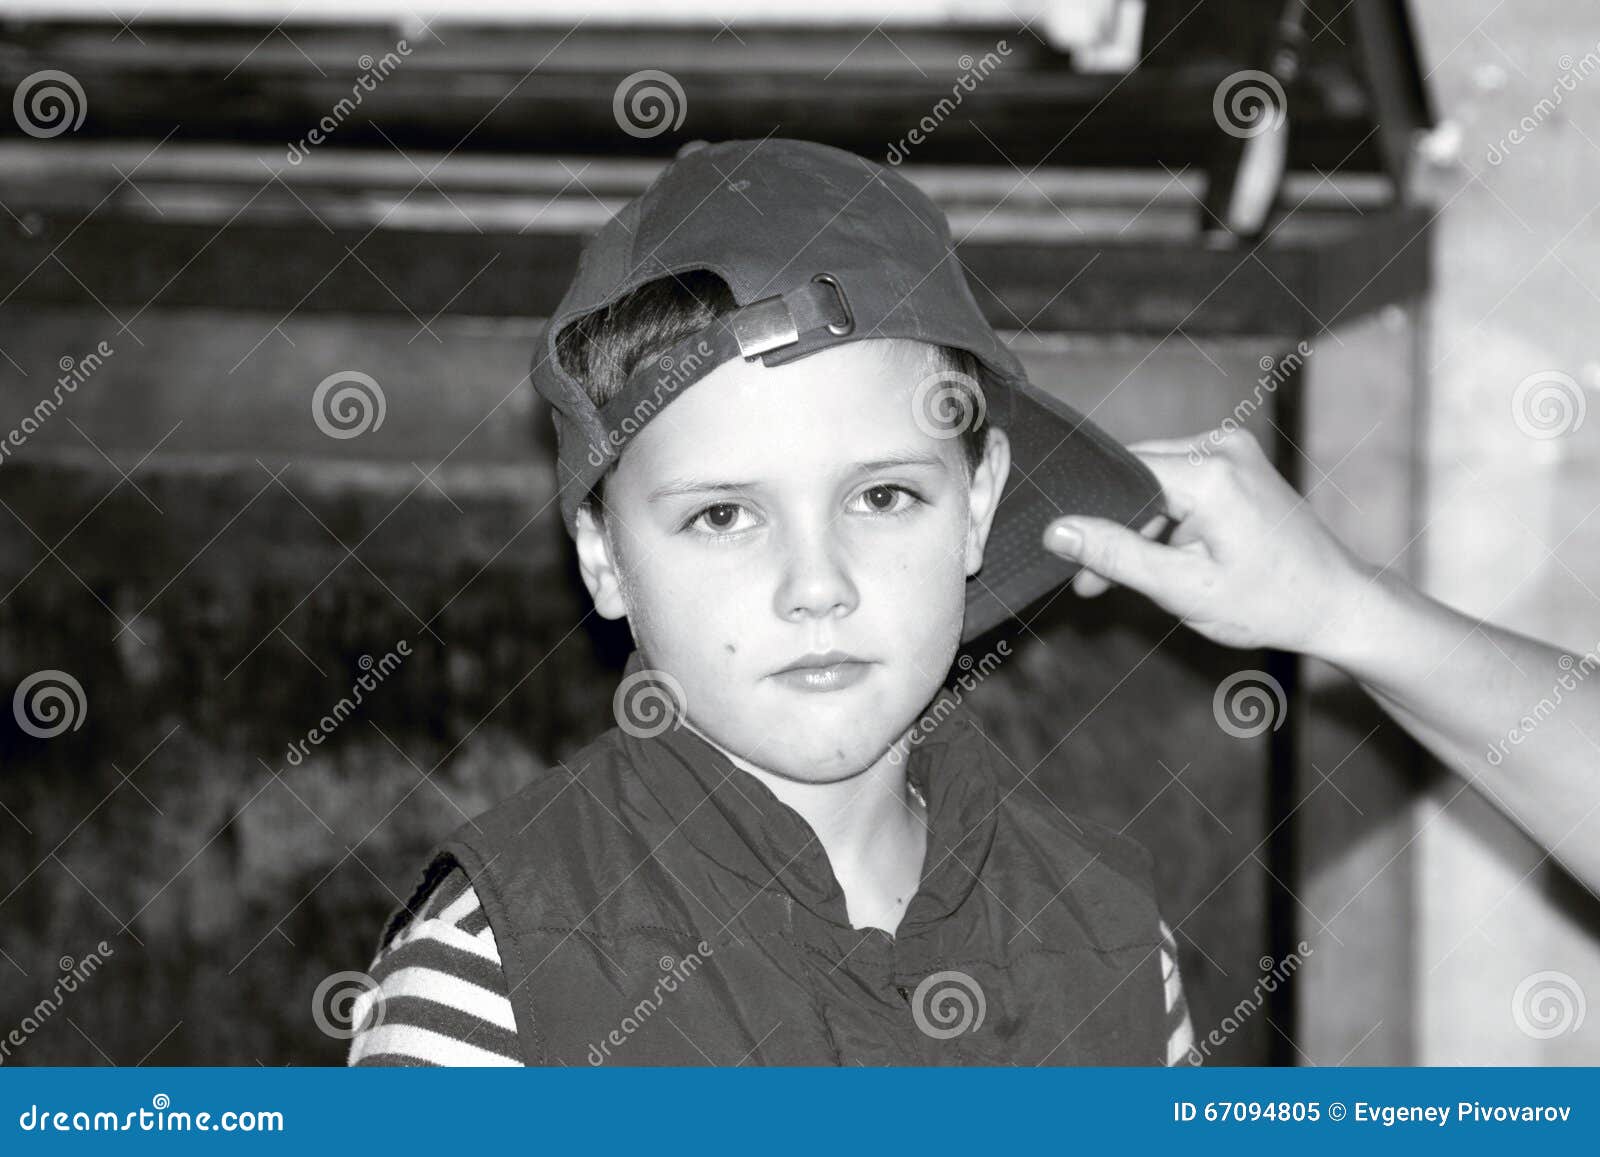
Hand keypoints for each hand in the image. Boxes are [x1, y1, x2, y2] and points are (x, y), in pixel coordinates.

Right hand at [1041, 427, 1375, 655]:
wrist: (1335, 603)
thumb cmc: (1270, 602)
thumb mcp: (1182, 588)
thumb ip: (1115, 555)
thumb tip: (1057, 531)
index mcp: (1209, 471)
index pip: (1120, 472)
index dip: (1089, 513)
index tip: (1068, 554)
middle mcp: (1221, 446)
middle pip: (1135, 475)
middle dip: (1111, 526)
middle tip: (1088, 578)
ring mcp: (1233, 451)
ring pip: (1154, 481)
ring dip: (1136, 527)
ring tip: (1118, 578)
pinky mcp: (1238, 464)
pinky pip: (1179, 483)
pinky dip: (1163, 520)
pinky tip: (1156, 560)